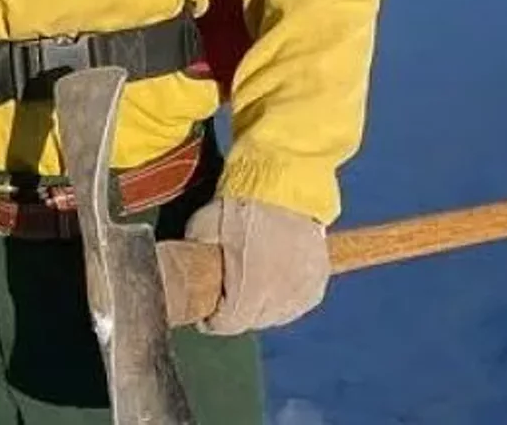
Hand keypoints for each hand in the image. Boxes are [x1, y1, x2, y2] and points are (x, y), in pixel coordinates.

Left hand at [184, 196, 329, 334]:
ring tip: (247, 290)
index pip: (228, 324)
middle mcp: (278, 296)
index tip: (203, 313)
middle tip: (223, 297)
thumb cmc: (238, 204)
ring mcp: (302, 289)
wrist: (282, 182)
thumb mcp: (202, 229)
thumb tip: (187, 274)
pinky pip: (297, 302)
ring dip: (260, 309)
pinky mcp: (319, 278)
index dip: (212, 321)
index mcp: (247, 288)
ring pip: (276, 315)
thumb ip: (196, 259)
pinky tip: (271, 287)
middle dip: (235, 313)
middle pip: (252, 321)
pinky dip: (283, 299)